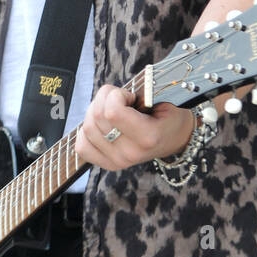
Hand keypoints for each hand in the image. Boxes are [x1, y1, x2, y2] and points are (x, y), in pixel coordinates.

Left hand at [75, 83, 195, 171]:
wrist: (175, 138)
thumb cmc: (169, 114)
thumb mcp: (166, 98)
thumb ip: (144, 92)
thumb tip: (117, 92)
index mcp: (148, 137)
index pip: (112, 112)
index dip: (116, 95)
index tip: (130, 96)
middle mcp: (130, 153)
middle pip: (97, 117)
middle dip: (105, 99)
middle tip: (122, 100)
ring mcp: (118, 162)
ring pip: (87, 128)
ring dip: (95, 111)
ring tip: (114, 110)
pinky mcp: (108, 164)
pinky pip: (82, 146)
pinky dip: (86, 131)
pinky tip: (102, 125)